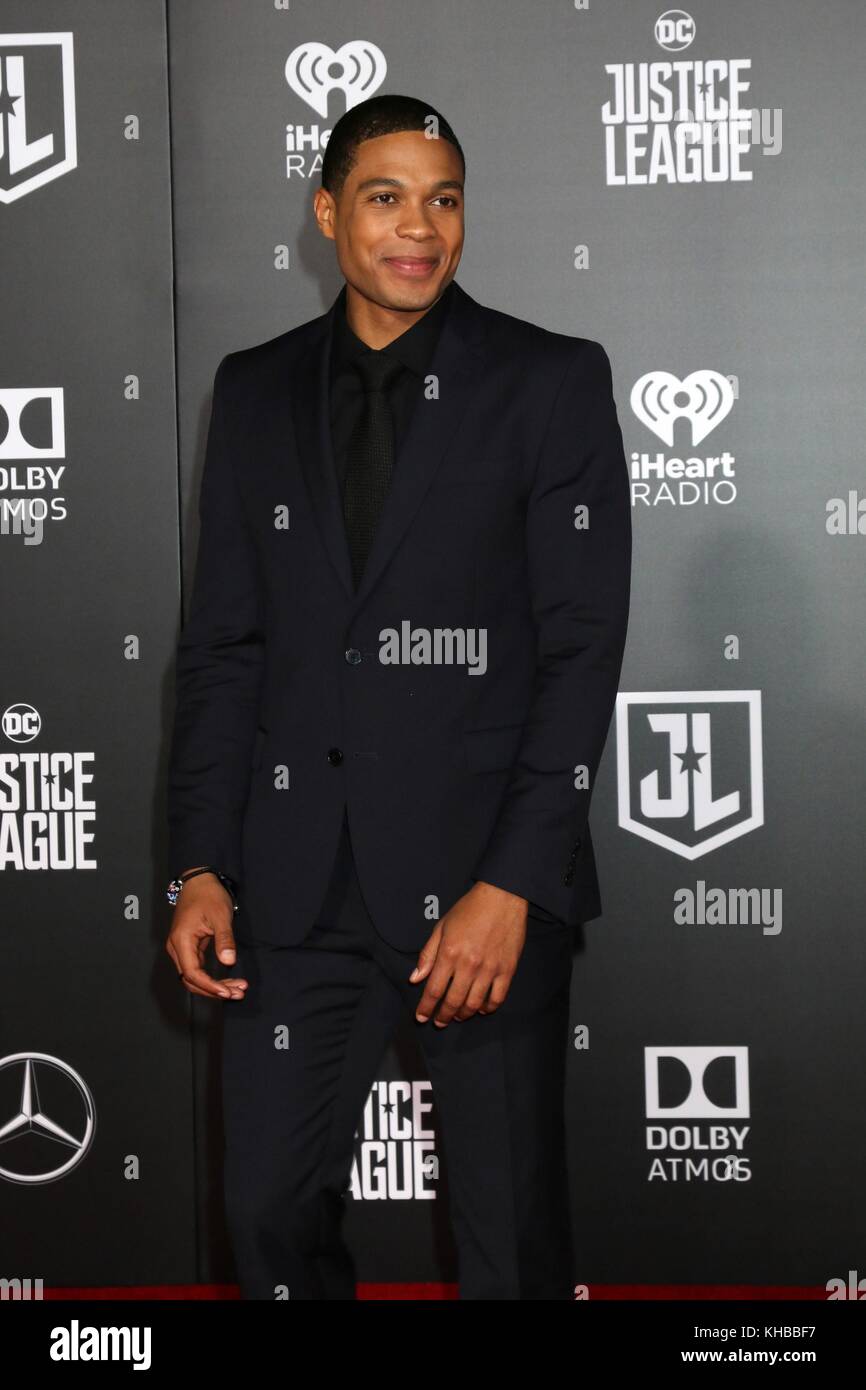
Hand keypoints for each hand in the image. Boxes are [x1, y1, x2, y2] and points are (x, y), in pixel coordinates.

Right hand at [165, 869, 248, 1000]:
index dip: (209, 986)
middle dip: (213, 990)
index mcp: (181, 940)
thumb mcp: (220, 916)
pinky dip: (212, 977)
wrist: (199, 881)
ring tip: (237, 990)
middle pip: (191, 980)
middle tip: (238, 993)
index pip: (192, 973)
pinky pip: (198, 969)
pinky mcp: (189, 948)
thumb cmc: (209, 895)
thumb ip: (224, 939)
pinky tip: (228, 981)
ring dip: (213, 986)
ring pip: (194, 977)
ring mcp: (181, 948)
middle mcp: (176, 947)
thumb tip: (228, 961)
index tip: (228, 991)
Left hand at [410, 881, 527, 1026]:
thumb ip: (428, 955)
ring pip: (474, 1004)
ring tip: (458, 1016)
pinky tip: (480, 1008)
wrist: (502, 897)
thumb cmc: (469, 910)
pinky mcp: (507, 970)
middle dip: (443, 1016)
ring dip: (463, 1014)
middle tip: (439, 1022)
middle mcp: (469, 965)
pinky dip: (487, 1008)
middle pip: (453, 1001)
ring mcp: (489, 969)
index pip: (433, 990)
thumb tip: (415, 978)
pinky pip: (497, 998)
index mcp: (449, 954)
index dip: (425, 1007)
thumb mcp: (441, 927)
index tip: (421, 1017)